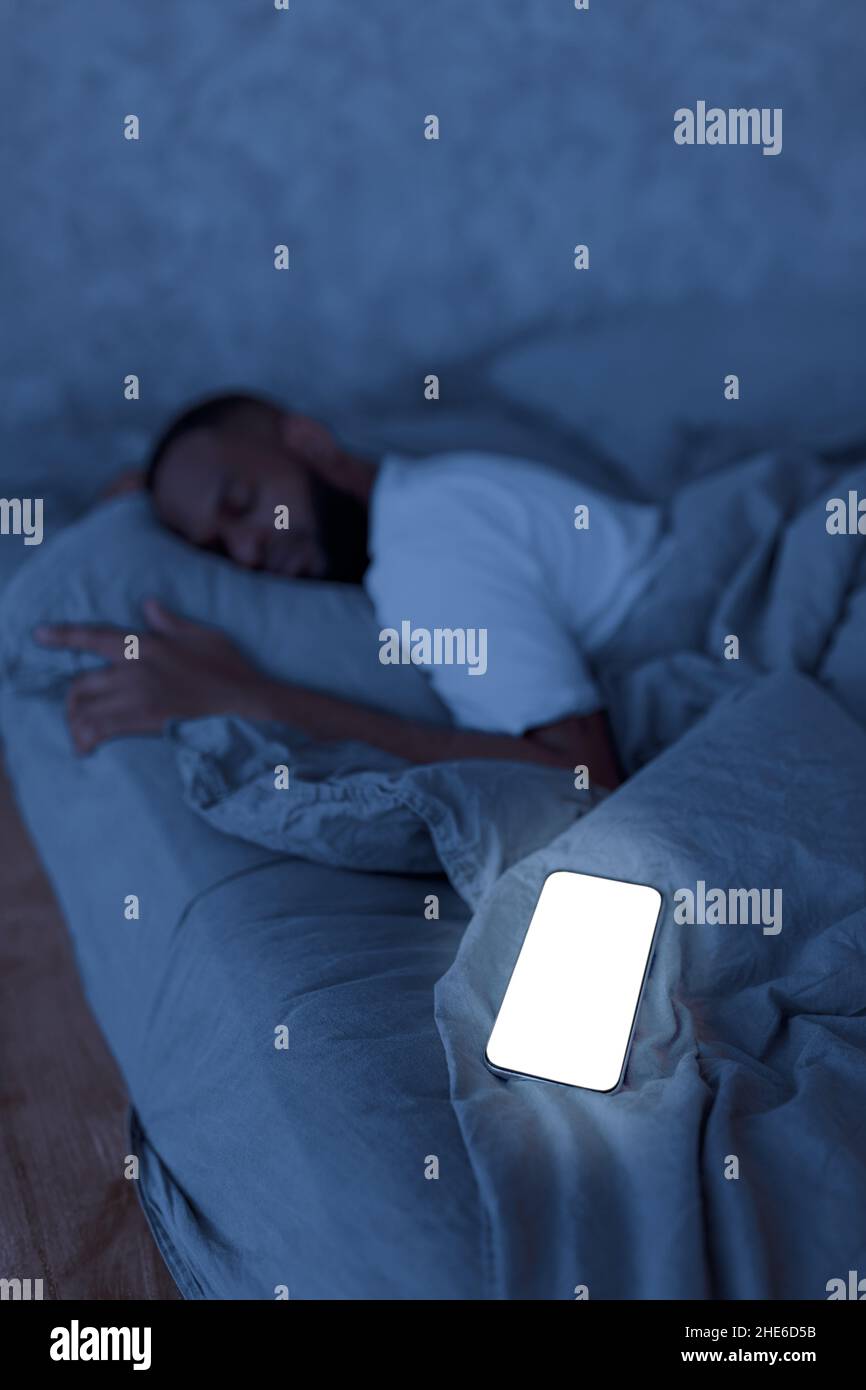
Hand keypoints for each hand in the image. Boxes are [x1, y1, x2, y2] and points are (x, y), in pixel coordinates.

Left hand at [35, 599, 268, 753]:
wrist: (249, 703)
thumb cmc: (232, 669)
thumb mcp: (203, 635)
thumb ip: (171, 621)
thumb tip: (148, 604)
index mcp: (147, 643)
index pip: (94, 637)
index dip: (62, 636)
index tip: (38, 635)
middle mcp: (136, 667)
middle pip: (81, 683)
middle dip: (74, 702)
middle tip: (77, 716)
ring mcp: (138, 695)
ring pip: (85, 709)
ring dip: (77, 724)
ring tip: (82, 736)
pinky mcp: (144, 720)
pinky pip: (98, 729)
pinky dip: (86, 740)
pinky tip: (87, 749)